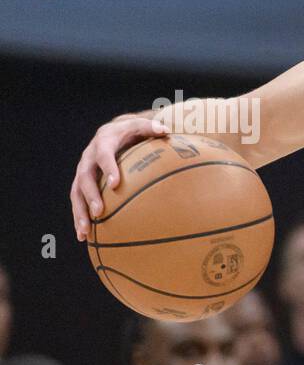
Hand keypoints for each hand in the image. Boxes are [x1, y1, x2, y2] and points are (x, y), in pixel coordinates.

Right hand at [71, 115, 170, 240]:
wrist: (113, 133)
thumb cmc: (132, 132)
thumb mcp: (141, 127)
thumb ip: (152, 127)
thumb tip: (166, 130)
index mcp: (103, 143)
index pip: (104, 155)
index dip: (108, 169)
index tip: (116, 184)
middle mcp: (88, 158)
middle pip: (84, 178)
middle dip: (91, 195)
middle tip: (99, 212)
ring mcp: (83, 172)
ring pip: (76, 194)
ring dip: (79, 213)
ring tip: (85, 232)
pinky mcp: (81, 184)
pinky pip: (78, 202)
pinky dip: (80, 219)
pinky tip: (85, 237)